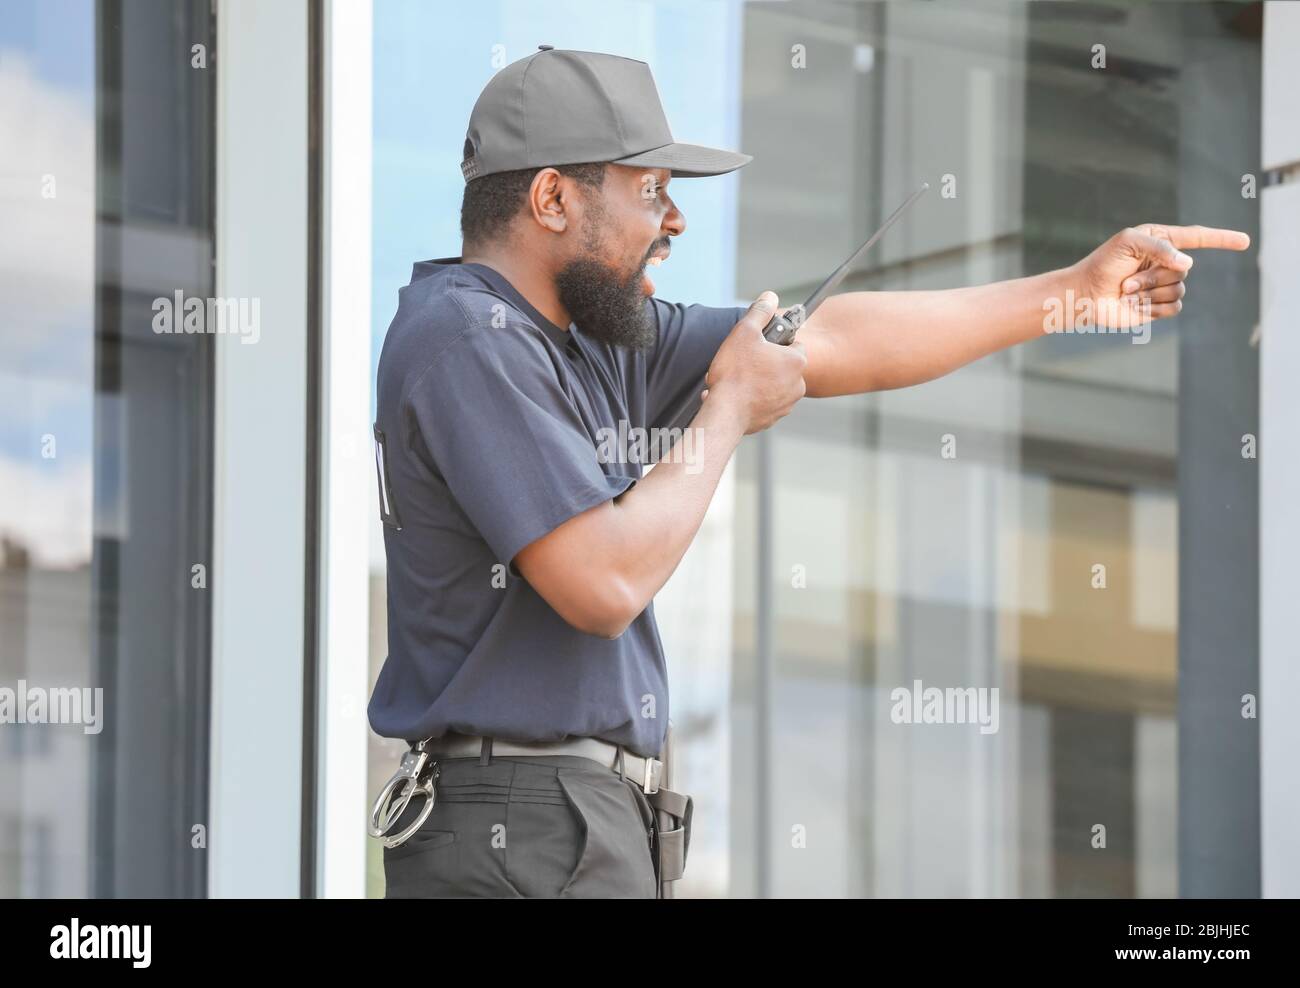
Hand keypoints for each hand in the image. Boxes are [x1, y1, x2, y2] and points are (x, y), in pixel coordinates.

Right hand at [703, 291, 806, 434]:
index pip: (794, 343)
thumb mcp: (745, 332)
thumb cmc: (735, 373)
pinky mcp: (774, 418)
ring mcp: (787, 404)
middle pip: (783, 365)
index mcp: (796, 361)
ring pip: (774, 385)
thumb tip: (770, 296)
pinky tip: (736, 396)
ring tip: (738, 380)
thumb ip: (760, 312)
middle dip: (766, 363)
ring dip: (759, 381)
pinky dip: (753, 398)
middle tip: (744, 362)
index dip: (775, 342)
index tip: (759, 345)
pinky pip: (765, 403)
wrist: (725, 414)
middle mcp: (798, 384)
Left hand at [1070, 223, 1249, 328]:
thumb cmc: (1102, 265)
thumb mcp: (1129, 242)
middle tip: (1126, 279)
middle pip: (1183, 270)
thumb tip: (1188, 264)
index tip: (1245, 242)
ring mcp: (1162, 285)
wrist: (1085, 296)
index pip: (1198, 238)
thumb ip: (1161, 246)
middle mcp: (1165, 262)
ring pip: (1179, 290)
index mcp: (1161, 241)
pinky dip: (1152, 307)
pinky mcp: (1157, 307)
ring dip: (1149, 292)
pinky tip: (1133, 305)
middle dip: (1153, 276)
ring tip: (1125, 291)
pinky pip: (1174, 308)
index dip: (1222, 239)